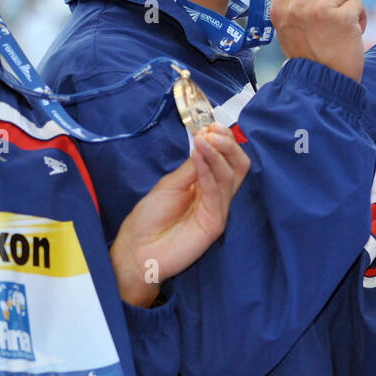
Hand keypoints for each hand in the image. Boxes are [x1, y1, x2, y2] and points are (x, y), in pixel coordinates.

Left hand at [110, 123, 249, 306]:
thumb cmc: (150, 217)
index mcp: (208, 185)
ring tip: (204, 139)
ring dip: (218, 153)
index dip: (224, 141)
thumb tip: (206, 140)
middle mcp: (217, 195)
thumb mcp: (171, 184)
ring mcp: (218, 209)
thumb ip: (191, 167)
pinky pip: (216, 192)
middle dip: (229, 145)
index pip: (227, 160)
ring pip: (230, 176)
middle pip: (238, 166)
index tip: (211, 125)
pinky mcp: (215, 223)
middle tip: (214, 130)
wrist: (137, 250)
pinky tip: (198, 154)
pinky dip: (209, 170)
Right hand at [270, 0, 366, 81]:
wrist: (323, 84)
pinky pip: (358, 4)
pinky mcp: (342, 18)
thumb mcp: (290, 27)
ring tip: (340, 30)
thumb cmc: (310, 56)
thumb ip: (298, 3)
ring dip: (348, 8)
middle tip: (331, 22)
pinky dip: (360, 18)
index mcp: (280, 6)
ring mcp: (319, 11)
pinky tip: (351, 36)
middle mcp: (297, 6)